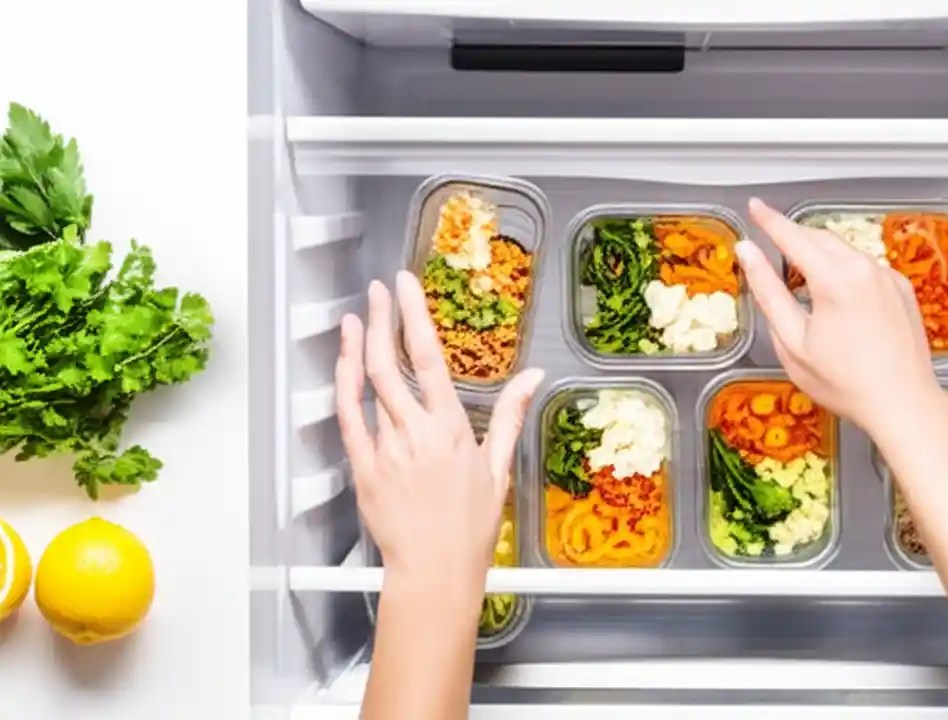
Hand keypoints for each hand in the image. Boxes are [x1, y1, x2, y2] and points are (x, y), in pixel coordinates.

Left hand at [334, 271, 543, 596]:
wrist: (435, 571)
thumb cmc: (470, 528)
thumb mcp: (498, 467)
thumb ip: (510, 415)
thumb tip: (533, 376)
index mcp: (450, 428)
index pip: (428, 357)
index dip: (414, 315)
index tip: (406, 287)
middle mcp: (415, 432)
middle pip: (391, 362)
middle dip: (382, 318)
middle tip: (380, 290)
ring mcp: (385, 449)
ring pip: (366, 385)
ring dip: (360, 345)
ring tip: (358, 316)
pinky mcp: (363, 468)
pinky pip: (348, 417)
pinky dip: (343, 384)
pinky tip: (344, 363)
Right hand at [737, 198, 947, 441]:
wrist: (904, 403)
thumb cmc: (844, 381)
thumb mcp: (793, 342)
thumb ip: (768, 292)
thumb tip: (748, 252)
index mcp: (834, 278)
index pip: (793, 236)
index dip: (770, 220)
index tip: (755, 206)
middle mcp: (865, 268)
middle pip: (821, 238)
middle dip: (795, 236)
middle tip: (772, 243)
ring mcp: (888, 276)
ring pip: (845, 250)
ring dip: (820, 253)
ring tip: (802, 275)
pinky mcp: (902, 289)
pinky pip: (866, 267)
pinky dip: (845, 269)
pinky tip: (838, 296)